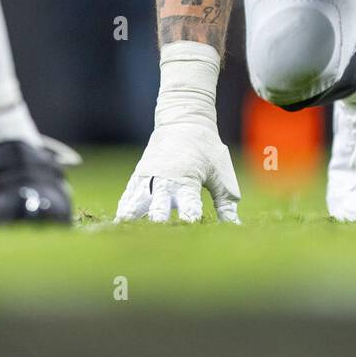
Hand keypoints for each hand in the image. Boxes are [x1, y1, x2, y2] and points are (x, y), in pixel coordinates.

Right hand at [115, 119, 240, 223]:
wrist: (184, 119)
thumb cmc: (207, 148)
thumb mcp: (220, 172)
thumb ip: (225, 202)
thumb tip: (235, 227)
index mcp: (188, 180)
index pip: (189, 205)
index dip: (190, 219)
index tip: (191, 231)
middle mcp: (166, 180)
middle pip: (159, 206)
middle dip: (159, 221)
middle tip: (158, 237)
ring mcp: (150, 176)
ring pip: (138, 201)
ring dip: (135, 217)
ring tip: (130, 235)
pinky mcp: (140, 174)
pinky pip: (129, 194)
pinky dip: (125, 208)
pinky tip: (120, 223)